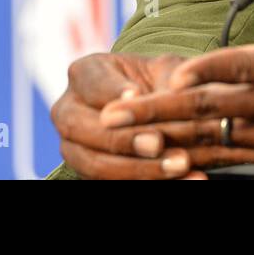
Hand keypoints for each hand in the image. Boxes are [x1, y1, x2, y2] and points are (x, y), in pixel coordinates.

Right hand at [51, 52, 209, 178]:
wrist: (167, 112)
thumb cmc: (165, 81)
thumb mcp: (169, 70)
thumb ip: (170, 78)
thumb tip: (178, 89)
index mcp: (84, 74)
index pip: (92, 83)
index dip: (113, 91)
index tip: (139, 95)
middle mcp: (69, 111)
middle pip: (82, 127)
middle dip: (123, 138)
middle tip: (158, 142)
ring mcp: (73, 147)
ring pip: (94, 164)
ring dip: (137, 169)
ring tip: (178, 166)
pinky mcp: (89, 174)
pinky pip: (110, 184)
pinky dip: (147, 183)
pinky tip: (184, 179)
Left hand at [99, 0, 253, 174]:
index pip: (246, 67)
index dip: (210, 68)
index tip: (177, 68)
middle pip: (214, 108)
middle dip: (161, 111)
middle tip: (116, 115)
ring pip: (216, 137)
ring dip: (170, 136)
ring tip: (128, 139)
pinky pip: (233, 157)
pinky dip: (199, 157)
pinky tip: (171, 158)